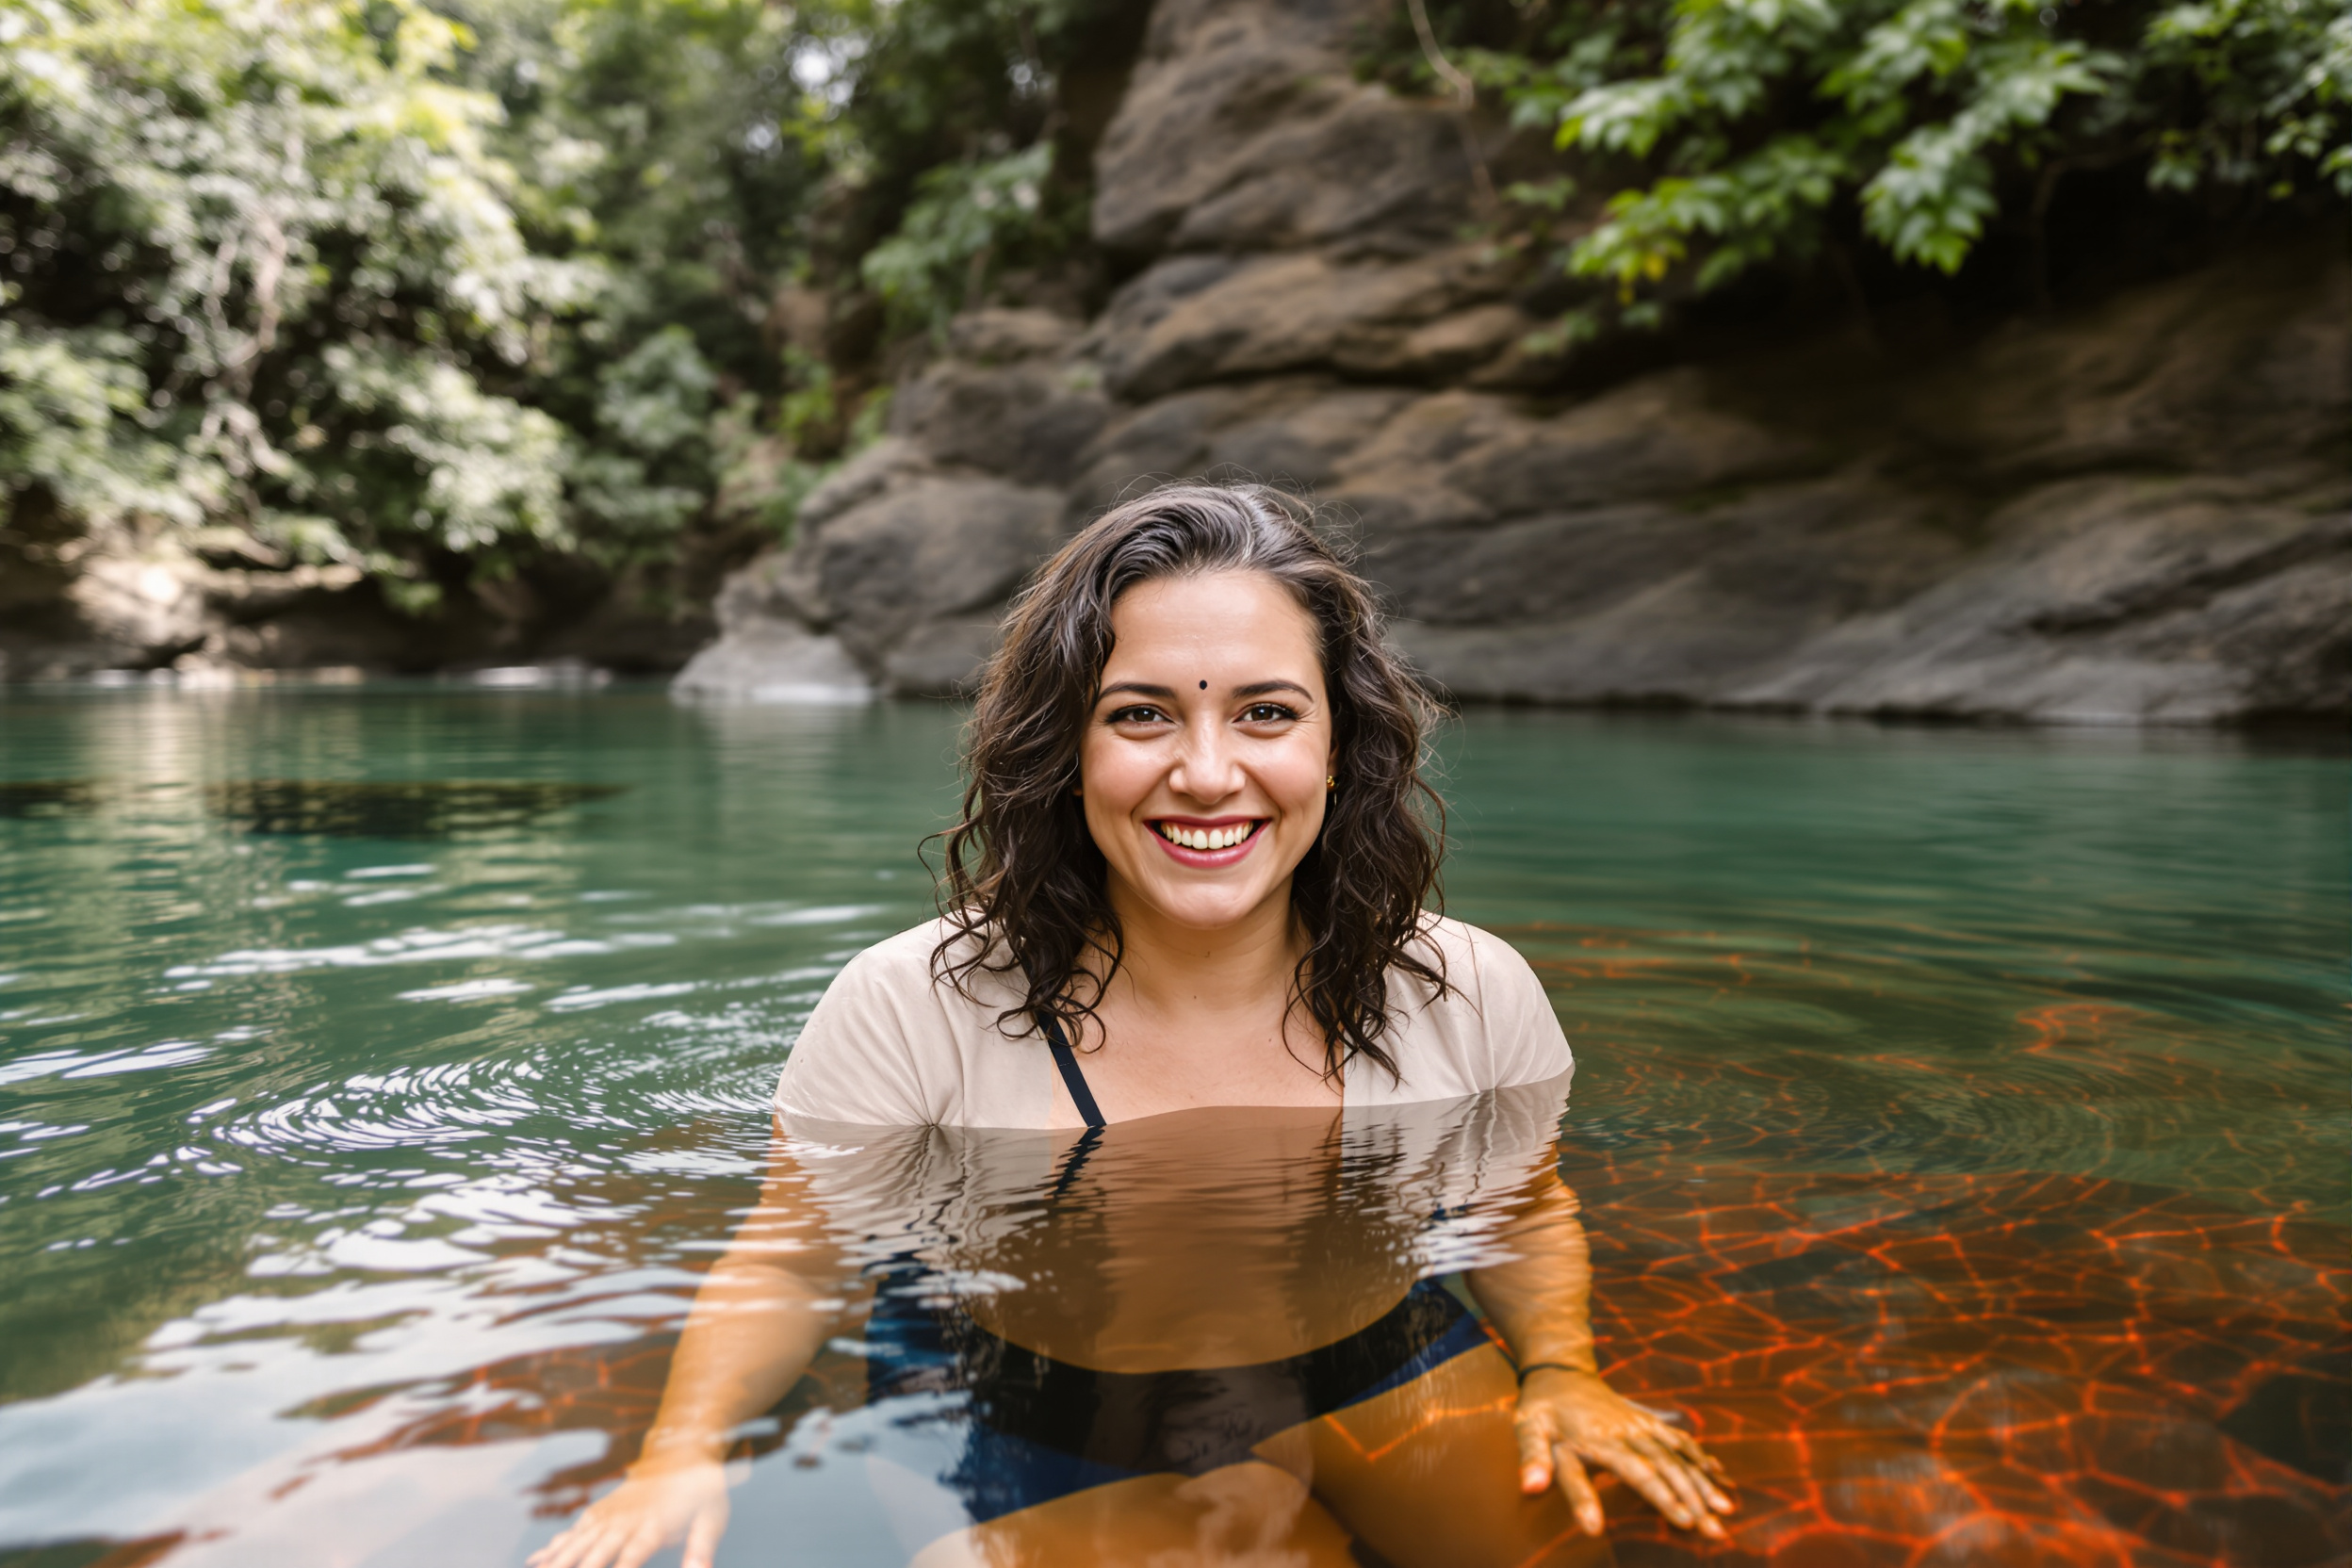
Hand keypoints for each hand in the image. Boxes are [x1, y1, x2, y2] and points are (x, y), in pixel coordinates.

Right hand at [529, 1458, 730, 1567]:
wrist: (680, 1454)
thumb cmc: (701, 1493)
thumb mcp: (712, 1518)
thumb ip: (702, 1546)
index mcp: (653, 1526)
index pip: (632, 1556)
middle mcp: (624, 1522)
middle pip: (595, 1554)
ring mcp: (608, 1516)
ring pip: (577, 1543)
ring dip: (557, 1562)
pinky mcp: (598, 1513)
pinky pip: (573, 1532)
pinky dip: (554, 1547)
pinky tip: (535, 1560)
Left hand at [1513, 1367, 1732, 1539]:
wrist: (1559, 1369)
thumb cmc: (1543, 1408)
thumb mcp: (1529, 1431)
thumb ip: (1534, 1460)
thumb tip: (1531, 1489)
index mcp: (1601, 1440)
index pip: (1639, 1473)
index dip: (1663, 1497)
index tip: (1686, 1521)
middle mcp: (1628, 1433)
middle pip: (1668, 1467)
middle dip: (1695, 1499)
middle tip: (1717, 1529)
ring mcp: (1641, 1426)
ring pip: (1680, 1455)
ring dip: (1705, 1481)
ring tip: (1729, 1507)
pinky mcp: (1647, 1422)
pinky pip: (1679, 1441)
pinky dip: (1701, 1458)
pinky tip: (1721, 1476)